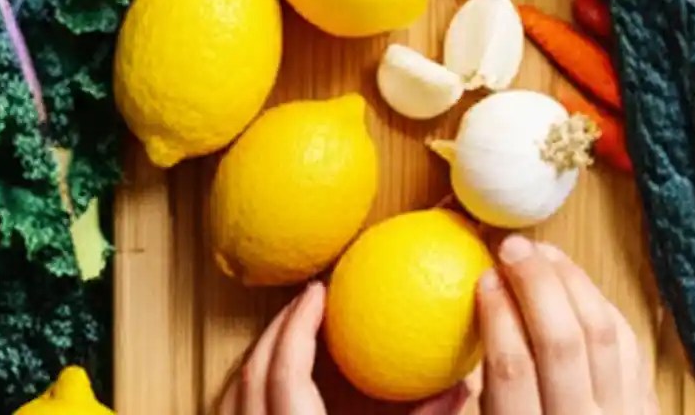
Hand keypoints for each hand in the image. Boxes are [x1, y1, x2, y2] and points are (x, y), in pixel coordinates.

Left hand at [217, 281, 470, 414]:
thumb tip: (463, 386)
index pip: (284, 372)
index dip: (297, 327)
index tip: (316, 293)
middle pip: (251, 374)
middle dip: (276, 332)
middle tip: (307, 304)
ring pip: (231, 395)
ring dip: (256, 359)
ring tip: (286, 335)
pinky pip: (230, 414)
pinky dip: (247, 391)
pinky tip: (270, 383)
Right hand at [476, 235, 659, 414]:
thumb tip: (440, 387)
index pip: (513, 371)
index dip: (497, 318)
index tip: (482, 278)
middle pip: (563, 341)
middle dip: (536, 284)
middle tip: (511, 248)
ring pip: (604, 333)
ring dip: (572, 281)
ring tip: (542, 251)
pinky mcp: (647, 407)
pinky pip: (628, 343)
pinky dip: (600, 303)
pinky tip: (574, 282)